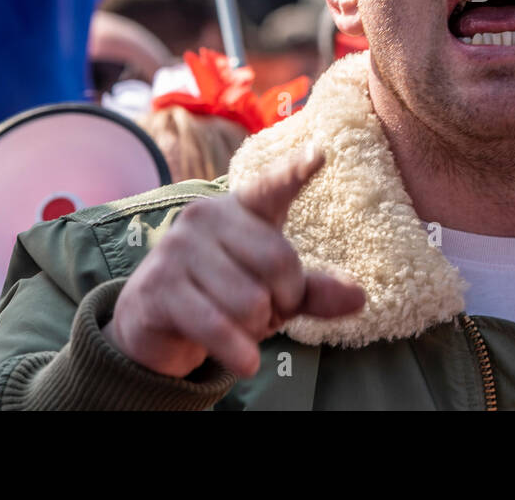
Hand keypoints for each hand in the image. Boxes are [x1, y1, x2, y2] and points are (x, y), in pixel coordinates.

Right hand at [103, 146, 365, 377]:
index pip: (274, 186)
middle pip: (279, 263)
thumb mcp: (275, 291)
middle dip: (282, 301)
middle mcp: (207, 216)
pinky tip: (246, 362)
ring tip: (238, 324)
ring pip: (250, 302)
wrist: (155, 319)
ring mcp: (179, 248)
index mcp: (242, 206)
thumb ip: (315, 291)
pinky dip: (237, 351)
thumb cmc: (225, 294)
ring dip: (254, 328)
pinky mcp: (160, 286)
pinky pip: (217, 326)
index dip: (296, 171)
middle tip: (266, 310)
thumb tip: (360, 297)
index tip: (321, 153)